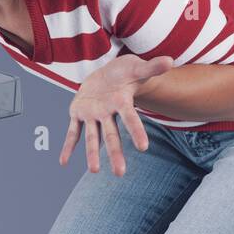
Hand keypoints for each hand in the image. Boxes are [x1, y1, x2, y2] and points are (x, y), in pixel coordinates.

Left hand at [59, 54, 174, 175]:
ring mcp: (93, 115)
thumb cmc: (124, 73)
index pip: (131, 118)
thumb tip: (170, 61)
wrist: (108, 74)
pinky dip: (68, 146)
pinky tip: (63, 162)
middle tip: (120, 173)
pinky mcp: (79, 113)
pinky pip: (73, 131)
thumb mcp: (136, 67)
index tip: (143, 147)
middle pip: (112, 136)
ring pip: (93, 137)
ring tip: (94, 170)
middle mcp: (108, 113)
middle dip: (115, 153)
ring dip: (92, 153)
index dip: (137, 131)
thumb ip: (151, 67)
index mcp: (122, 103)